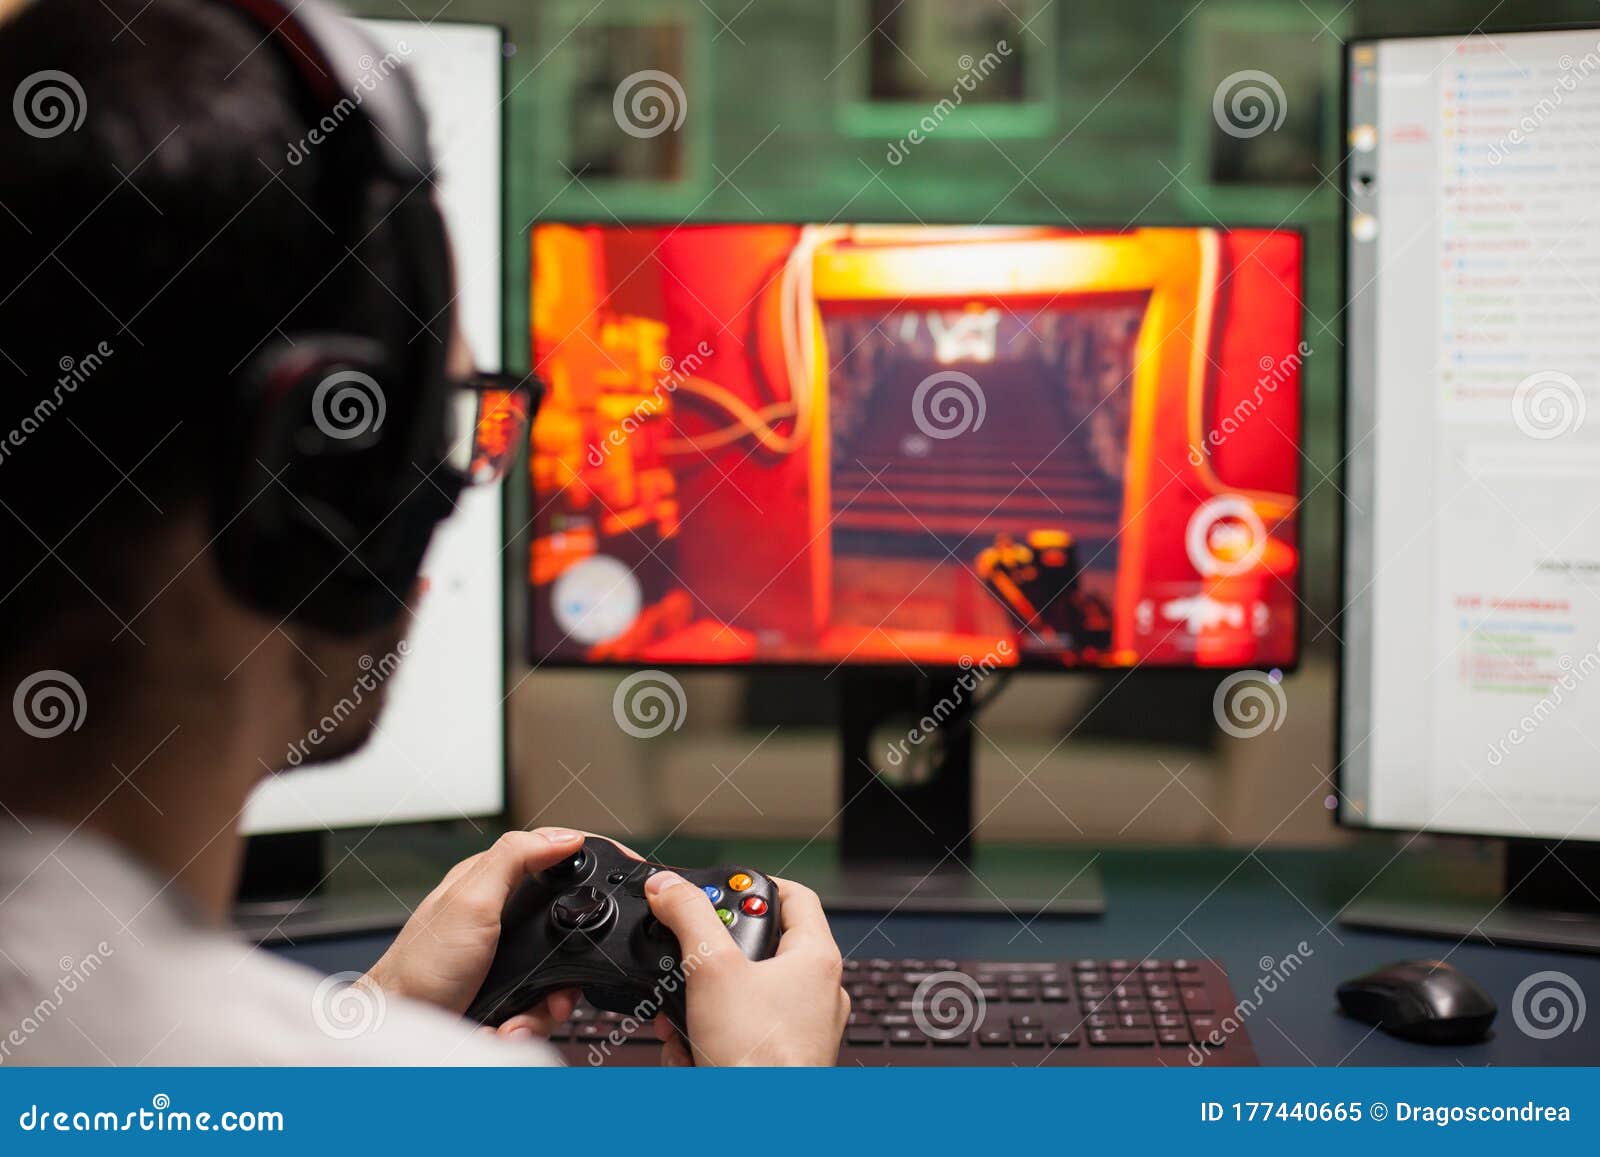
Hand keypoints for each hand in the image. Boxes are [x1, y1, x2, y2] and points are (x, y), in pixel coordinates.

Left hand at [363, 827, 589, 1038]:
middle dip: (567, 962)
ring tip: (519, 1017)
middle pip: (566, 924)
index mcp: (492, 881)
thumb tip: (563, 836)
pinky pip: (541, 1007)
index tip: (615, 880)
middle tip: (557, 985)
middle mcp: (501, 918)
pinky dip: (529, 1023)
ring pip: (558, 973)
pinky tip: (508, 1028)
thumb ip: (515, 859)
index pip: (553, 860)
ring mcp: (506, 959)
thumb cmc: (419, 966)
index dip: (585, 868)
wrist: (403, 1030)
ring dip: (545, 1004)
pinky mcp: (508, 994)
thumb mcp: (470, 900)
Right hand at [643, 872, 847, 1065]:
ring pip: (743, 997)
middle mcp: (819, 992)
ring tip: (680, 1016)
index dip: (757, 884)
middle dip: (711, 959)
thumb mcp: (712, 970)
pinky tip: (689, 1050)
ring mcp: (802, 1029)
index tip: (724, 888)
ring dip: (702, 1003)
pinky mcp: (781, 1060)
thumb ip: (689, 917)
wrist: (762, 1129)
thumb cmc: (760, 1060)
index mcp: (817, 958)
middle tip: (687, 960)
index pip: (796, 896)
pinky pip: (741, 1034)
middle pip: (760, 949)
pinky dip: (711, 1037)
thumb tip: (670, 886)